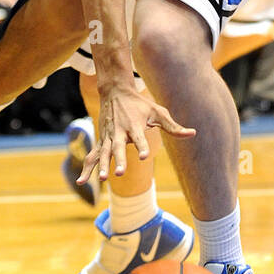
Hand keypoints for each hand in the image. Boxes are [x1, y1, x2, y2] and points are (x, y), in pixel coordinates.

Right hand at [78, 77, 194, 183]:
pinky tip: (81, 182)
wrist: (115, 91)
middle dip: (119, 160)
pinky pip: (93, 156)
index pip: (139, 138)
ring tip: (102, 179)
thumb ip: (173, 126)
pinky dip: (87, 168)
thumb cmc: (140, 104)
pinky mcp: (102, 141)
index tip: (144, 156)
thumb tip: (192, 133)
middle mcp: (120, 132)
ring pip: (104, 153)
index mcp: (134, 125)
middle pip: (119, 148)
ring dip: (102, 166)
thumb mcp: (158, 111)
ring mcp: (108, 137)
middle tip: (119, 173)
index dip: (142, 147)